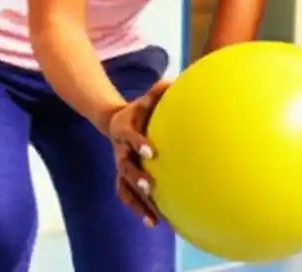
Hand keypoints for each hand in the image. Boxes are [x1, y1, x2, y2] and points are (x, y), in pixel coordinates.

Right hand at [105, 80, 169, 226]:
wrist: (117, 121)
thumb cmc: (142, 107)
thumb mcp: (150, 95)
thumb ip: (164, 88)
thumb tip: (184, 79)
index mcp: (125, 129)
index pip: (129, 137)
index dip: (138, 143)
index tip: (152, 152)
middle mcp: (120, 151)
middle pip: (125, 167)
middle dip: (137, 177)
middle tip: (150, 186)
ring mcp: (121, 166)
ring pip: (125, 188)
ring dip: (138, 202)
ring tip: (153, 217)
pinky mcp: (125, 177)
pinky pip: (128, 196)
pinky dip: (139, 209)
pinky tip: (155, 222)